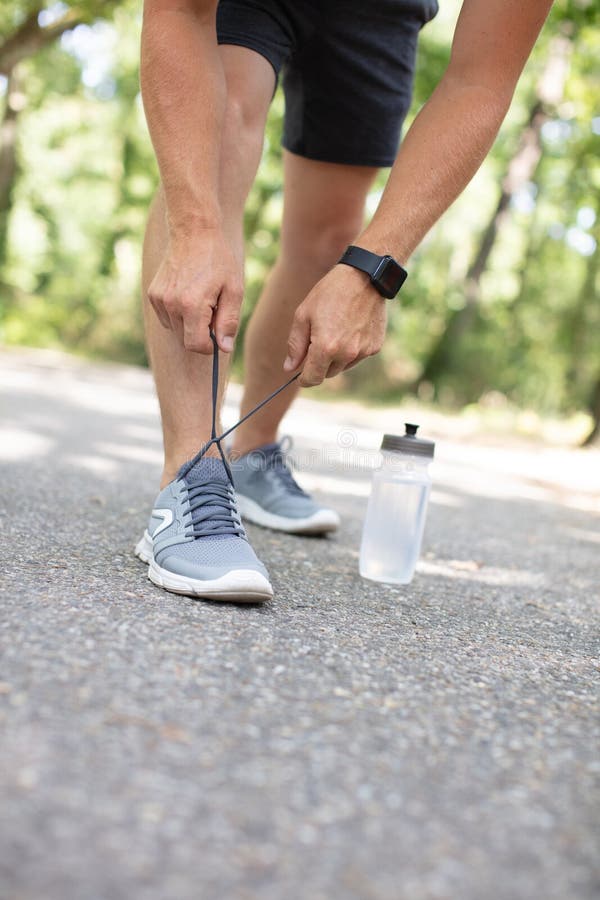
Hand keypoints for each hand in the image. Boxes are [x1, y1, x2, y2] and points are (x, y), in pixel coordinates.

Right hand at [147, 226, 242, 353]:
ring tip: (201, 299)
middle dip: (200, 333)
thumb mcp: (233, 290)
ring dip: (189, 324)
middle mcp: (171, 304)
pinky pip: (167, 318)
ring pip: (175, 330)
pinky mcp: (153, 295)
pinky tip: (188, 295)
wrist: (193, 232)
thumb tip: (225, 348)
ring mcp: (159, 299)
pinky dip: (178, 314)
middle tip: (213, 310)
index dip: (209, 347)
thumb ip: (228, 322)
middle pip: (185, 340)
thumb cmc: (218, 261)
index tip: (217, 338)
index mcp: (191, 305)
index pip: (195, 346)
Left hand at [284, 265, 387, 386]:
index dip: (304, 379)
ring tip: (336, 330)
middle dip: (320, 364)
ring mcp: (363, 351)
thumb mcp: (304, 315)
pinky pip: (358, 356)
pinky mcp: (375, 346)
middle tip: (318, 340)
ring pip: (343, 366)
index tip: (300, 375)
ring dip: (336, 357)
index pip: (313, 379)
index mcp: (326, 348)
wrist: (364, 277)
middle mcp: (346, 354)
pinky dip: (352, 349)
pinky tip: (351, 328)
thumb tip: (289, 368)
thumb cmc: (329, 293)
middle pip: (328, 374)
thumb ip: (295, 345)